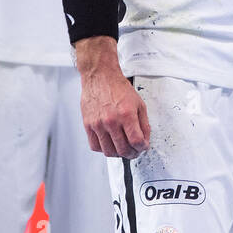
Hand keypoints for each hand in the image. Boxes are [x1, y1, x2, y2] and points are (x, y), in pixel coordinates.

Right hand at [77, 40, 149, 157]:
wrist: (100, 78)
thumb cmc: (119, 89)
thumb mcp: (139, 104)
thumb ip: (144, 124)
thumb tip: (145, 140)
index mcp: (127, 115)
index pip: (136, 141)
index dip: (142, 148)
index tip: (143, 147)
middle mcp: (112, 121)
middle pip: (123, 149)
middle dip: (132, 154)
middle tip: (135, 151)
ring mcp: (98, 124)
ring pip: (109, 151)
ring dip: (118, 154)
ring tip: (123, 149)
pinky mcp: (88, 125)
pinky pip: (95, 146)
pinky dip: (104, 150)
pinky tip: (110, 144)